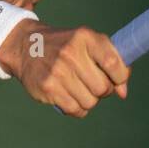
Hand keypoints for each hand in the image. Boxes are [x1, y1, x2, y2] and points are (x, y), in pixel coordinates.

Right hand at [0, 19, 129, 115]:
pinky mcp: (48, 88)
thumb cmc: (64, 46)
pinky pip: (75, 110)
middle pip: (103, 87)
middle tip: (91, 83)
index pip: (113, 63)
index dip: (120, 76)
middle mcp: (70, 53)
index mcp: (84, 37)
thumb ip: (110, 62)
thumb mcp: (87, 43)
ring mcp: (58, 72)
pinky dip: (76, 109)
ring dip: (88, 100)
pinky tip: (69, 96)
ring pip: (90, 102)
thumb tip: (123, 93)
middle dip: (102, 90)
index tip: (117, 79)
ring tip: (78, 88)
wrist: (25, 47)